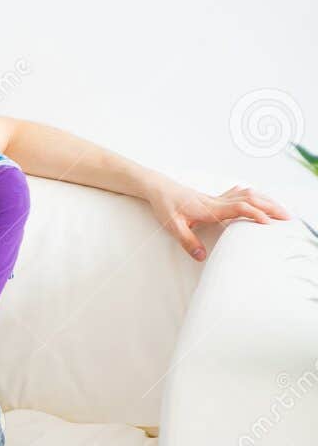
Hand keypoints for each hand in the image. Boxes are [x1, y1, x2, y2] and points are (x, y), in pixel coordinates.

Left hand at [144, 179, 289, 260]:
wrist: (158, 188)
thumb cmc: (165, 206)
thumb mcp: (172, 226)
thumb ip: (187, 241)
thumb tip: (201, 256)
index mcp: (210, 208)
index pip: (239, 207)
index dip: (255, 214)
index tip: (269, 223)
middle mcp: (217, 201)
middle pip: (251, 199)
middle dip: (271, 207)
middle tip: (287, 217)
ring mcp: (217, 198)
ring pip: (248, 194)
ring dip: (266, 200)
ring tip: (280, 209)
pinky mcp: (214, 197)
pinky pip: (238, 193)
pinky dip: (253, 196)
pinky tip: (257, 198)